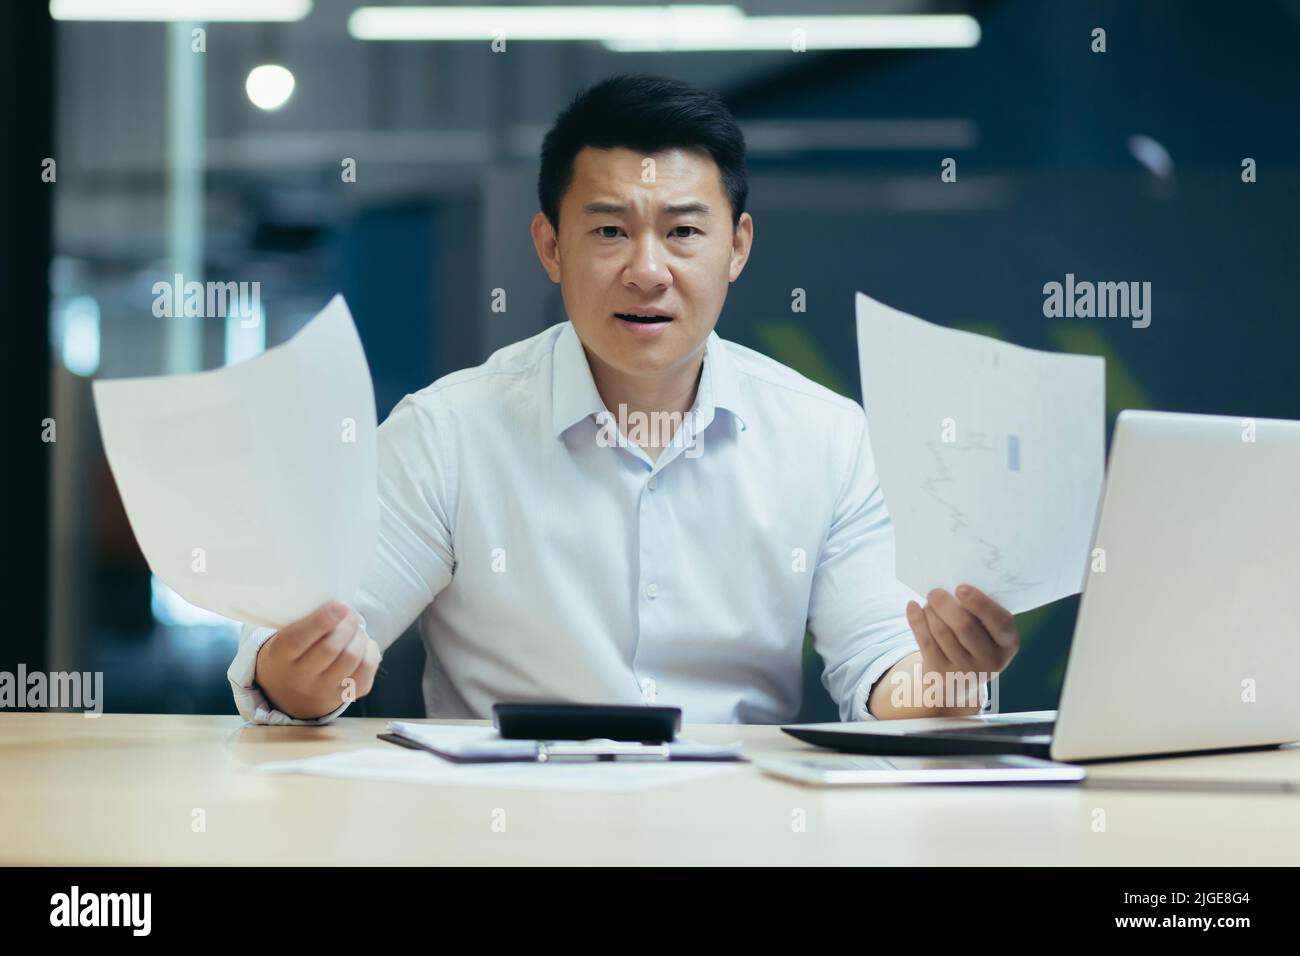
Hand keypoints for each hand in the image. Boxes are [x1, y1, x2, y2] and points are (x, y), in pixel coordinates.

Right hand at [253, 601, 380, 719]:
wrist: (285, 694)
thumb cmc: (290, 654)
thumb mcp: (286, 636)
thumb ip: (308, 623)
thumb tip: (342, 608)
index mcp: (281, 656)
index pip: (300, 638)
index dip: (323, 620)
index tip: (340, 605)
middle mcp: (300, 678)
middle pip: (331, 648)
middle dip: (348, 624)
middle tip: (350, 613)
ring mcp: (322, 691)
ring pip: (352, 660)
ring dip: (360, 637)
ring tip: (356, 630)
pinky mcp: (341, 698)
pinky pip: (365, 675)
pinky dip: (371, 654)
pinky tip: (364, 646)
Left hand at [904, 584, 1018, 709]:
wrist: (958, 682)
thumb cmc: (974, 643)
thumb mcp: (987, 631)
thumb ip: (980, 611)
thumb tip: (956, 588)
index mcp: (1008, 644)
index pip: (1000, 622)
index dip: (980, 603)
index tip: (960, 588)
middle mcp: (991, 661)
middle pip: (964, 626)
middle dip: (945, 604)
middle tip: (934, 592)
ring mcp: (966, 671)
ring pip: (942, 632)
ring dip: (931, 611)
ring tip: (929, 603)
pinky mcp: (942, 674)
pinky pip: (925, 641)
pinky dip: (916, 620)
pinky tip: (912, 607)